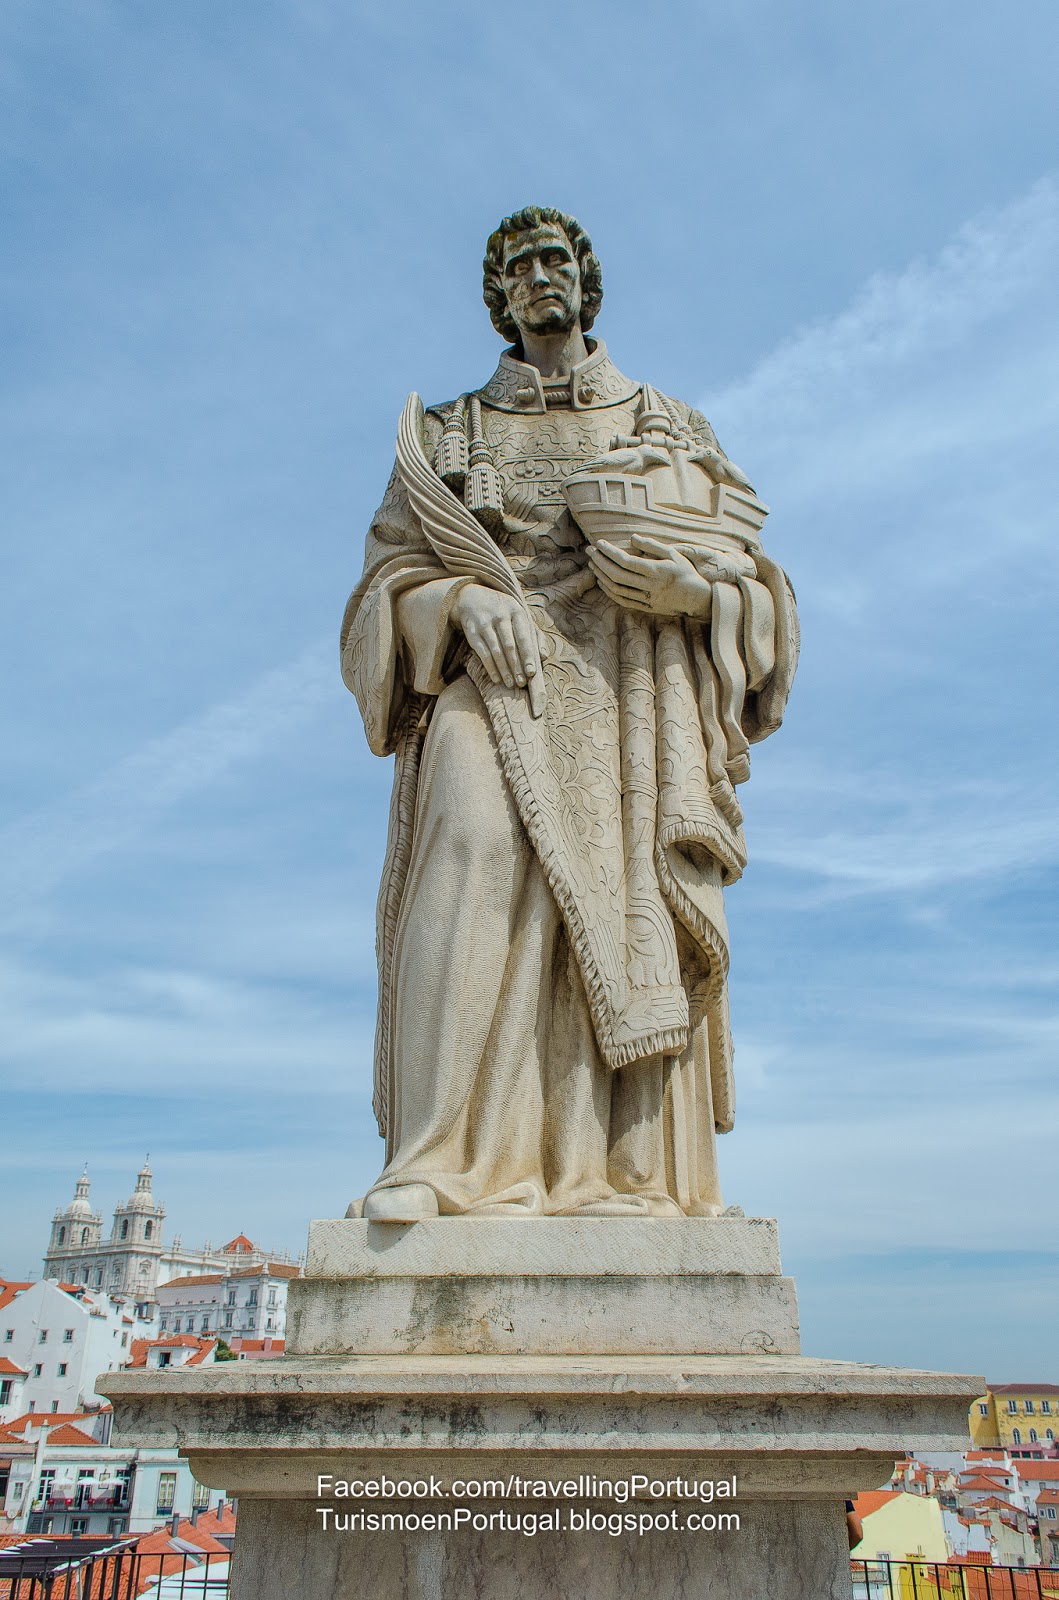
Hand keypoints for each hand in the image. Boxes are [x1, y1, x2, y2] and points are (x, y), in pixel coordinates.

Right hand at [452, 583, 543, 697]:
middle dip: (516, 666)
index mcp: (516, 611)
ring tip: (510, 684)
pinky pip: (483, 652)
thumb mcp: (520, 616)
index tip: (531, 673)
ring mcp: (485, 623)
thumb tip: (544, 656)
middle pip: (510, 645)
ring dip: (504, 670)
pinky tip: (496, 678)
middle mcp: (501, 615)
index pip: (523, 637)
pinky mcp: (472, 631)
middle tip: (521, 683)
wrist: (471, 597)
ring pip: (496, 651)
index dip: (527, 656)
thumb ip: (534, 635)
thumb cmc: (503, 612)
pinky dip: (490, 667)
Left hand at [588, 536, 712, 617]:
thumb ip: (652, 545)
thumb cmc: (685, 572)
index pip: (626, 561)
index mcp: (656, 571)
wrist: (696, 599)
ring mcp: (646, 599)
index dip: (610, 552)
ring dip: (602, 575)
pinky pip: (622, 600)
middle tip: (590, 551)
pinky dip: (609, 591)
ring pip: (617, 589)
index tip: (599, 543)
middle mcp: (649, 586)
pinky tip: (602, 581)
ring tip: (593, 564)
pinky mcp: (645, 607)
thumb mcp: (673, 554)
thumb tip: (632, 537)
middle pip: (617, 574)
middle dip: (600, 561)